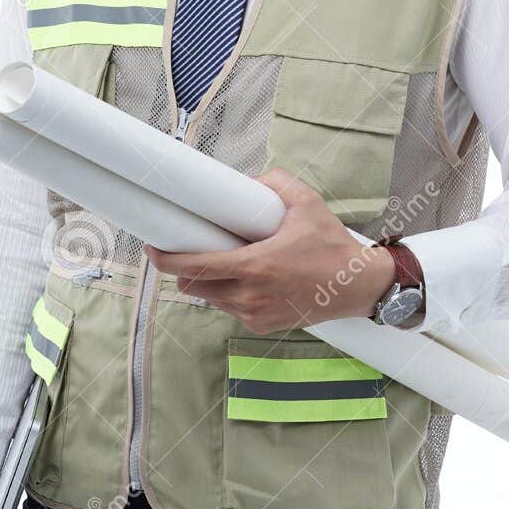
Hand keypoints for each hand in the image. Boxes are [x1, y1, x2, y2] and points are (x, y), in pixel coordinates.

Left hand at [143, 167, 397, 334]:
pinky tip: (246, 278)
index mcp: (254, 267)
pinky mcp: (262, 326)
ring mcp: (255, 314)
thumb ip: (275, 183)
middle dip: (186, 268)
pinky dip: (228, 294)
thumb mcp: (307, 202)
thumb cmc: (331, 245)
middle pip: (193, 285)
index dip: (165, 259)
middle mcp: (250, 295)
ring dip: (208, 281)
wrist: (357, 286)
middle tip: (192, 246)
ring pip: (210, 299)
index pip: (194, 267)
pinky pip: (230, 310)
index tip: (152, 248)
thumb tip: (249, 182)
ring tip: (225, 261)